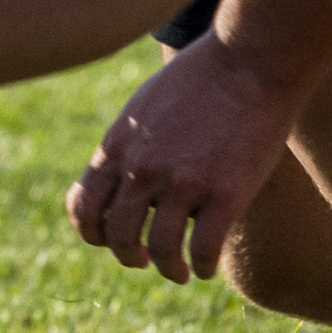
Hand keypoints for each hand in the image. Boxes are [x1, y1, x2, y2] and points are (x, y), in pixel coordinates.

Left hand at [64, 36, 304, 282]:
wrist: (248, 59)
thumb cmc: (200, 79)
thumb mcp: (145, 108)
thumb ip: (128, 146)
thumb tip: (120, 179)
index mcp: (117, 147)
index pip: (83, 208)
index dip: (92, 234)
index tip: (109, 240)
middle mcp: (142, 169)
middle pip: (117, 236)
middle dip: (128, 256)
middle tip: (144, 260)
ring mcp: (182, 183)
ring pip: (159, 250)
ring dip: (167, 269)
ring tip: (179, 272)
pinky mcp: (225, 194)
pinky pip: (202, 250)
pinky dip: (201, 267)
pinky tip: (206, 267)